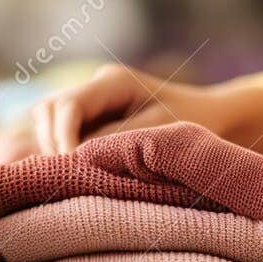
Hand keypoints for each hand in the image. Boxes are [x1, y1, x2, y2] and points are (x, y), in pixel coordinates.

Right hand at [29, 64, 262, 160]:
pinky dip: (59, 156)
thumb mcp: (163, 133)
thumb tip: (78, 158)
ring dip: (51, 151)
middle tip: (70, 179)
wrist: (216, 118)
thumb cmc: (197, 123)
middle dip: (51, 145)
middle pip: (47, 111)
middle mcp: (96, 87)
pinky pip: (58, 136)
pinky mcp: (90, 122)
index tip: (72, 171)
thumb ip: (119, 141)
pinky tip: (70, 179)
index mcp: (114, 81)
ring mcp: (91, 104)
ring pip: (46, 123)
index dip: (62, 141)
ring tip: (72, 180)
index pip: (67, 106)